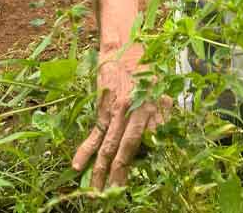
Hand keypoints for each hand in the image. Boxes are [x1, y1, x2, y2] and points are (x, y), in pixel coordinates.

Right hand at [71, 43, 171, 188]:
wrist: (124, 45)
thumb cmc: (148, 70)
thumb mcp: (164, 93)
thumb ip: (164, 119)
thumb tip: (162, 146)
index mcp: (152, 111)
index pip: (148, 146)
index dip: (144, 165)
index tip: (141, 185)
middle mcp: (133, 113)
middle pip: (124, 151)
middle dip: (118, 176)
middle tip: (113, 197)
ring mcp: (115, 111)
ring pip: (106, 146)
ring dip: (99, 171)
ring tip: (94, 192)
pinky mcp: (101, 108)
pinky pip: (93, 134)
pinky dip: (84, 151)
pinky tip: (77, 166)